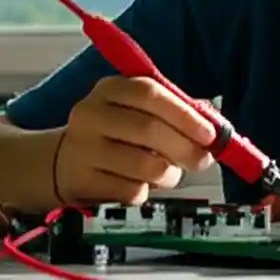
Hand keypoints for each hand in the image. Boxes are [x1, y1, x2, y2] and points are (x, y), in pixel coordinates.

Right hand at [54, 76, 216, 206]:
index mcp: (110, 88)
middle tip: (203, 161)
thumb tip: (216, 125)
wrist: (63, 161)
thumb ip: (176, 113)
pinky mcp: (80, 179)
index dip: (184, 114)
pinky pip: (130, 190)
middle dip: (185, 148)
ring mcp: (82, 147)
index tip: (210, 134)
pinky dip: (146, 192)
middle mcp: (91, 113)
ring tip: (170, 174)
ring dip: (168, 174)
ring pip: (143, 165)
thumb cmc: (115, 133)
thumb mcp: (139, 112)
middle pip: (148, 129)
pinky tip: (141, 185)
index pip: (150, 93)